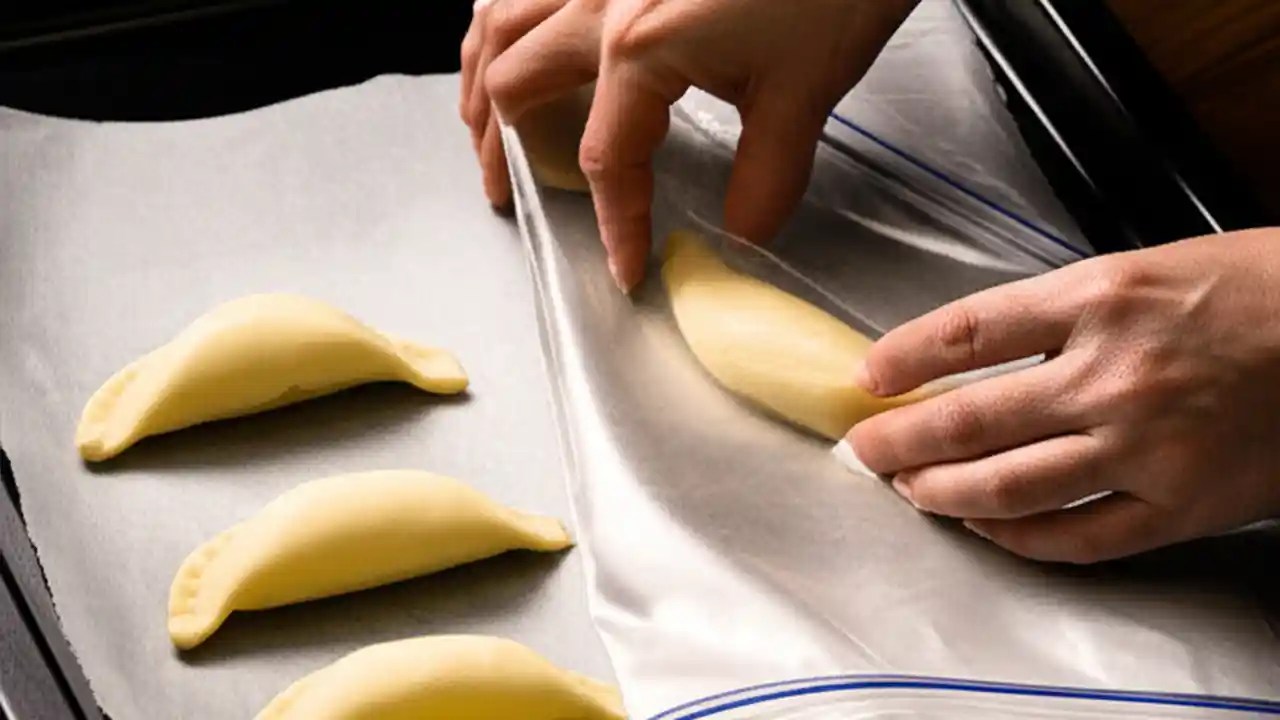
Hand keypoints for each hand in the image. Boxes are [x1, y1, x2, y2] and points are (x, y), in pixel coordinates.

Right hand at [460, 0, 917, 290]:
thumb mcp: (805, 90)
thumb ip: (768, 174)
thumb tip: (745, 231)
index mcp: (639, 47)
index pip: (607, 159)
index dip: (614, 222)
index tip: (625, 265)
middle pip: (515, 84)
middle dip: (504, 152)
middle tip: (510, 194)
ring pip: (499, 19)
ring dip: (480, 78)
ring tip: (479, 123)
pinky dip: (504, 17)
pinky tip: (513, 34)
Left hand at [849, 229, 1279, 563]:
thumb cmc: (1250, 291)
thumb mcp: (1142, 271)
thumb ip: (1058, 313)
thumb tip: (969, 356)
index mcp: (1101, 297)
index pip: (967, 332)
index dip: (903, 358)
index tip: (869, 376)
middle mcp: (1113, 374)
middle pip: (970, 421)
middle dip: (899, 442)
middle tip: (865, 450)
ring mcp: (1146, 446)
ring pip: (1010, 488)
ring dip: (942, 493)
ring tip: (910, 490)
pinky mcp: (1180, 503)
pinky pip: (1078, 538)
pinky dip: (1018, 537)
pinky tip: (985, 527)